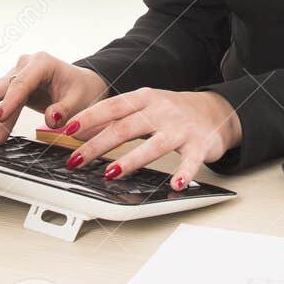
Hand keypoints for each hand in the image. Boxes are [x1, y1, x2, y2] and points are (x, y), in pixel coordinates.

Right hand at [0, 52, 109, 143]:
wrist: (83, 83)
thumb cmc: (83, 90)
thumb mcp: (81, 101)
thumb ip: (65, 110)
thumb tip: (51, 119)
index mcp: (42, 63)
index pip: (21, 84)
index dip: (9, 102)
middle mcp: (25, 64)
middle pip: (2, 87)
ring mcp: (16, 71)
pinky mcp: (11, 82)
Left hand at [62, 88, 240, 189]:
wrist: (215, 111)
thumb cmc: (172, 112)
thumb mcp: (145, 106)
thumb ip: (117, 117)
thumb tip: (80, 130)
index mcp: (145, 98)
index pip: (111, 107)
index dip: (88, 118)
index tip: (67, 130)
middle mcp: (161, 110)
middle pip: (125, 127)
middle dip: (97, 145)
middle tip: (76, 160)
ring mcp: (180, 128)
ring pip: (153, 145)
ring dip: (130, 161)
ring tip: (111, 174)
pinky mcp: (200, 145)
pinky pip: (191, 161)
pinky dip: (184, 173)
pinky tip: (175, 185)